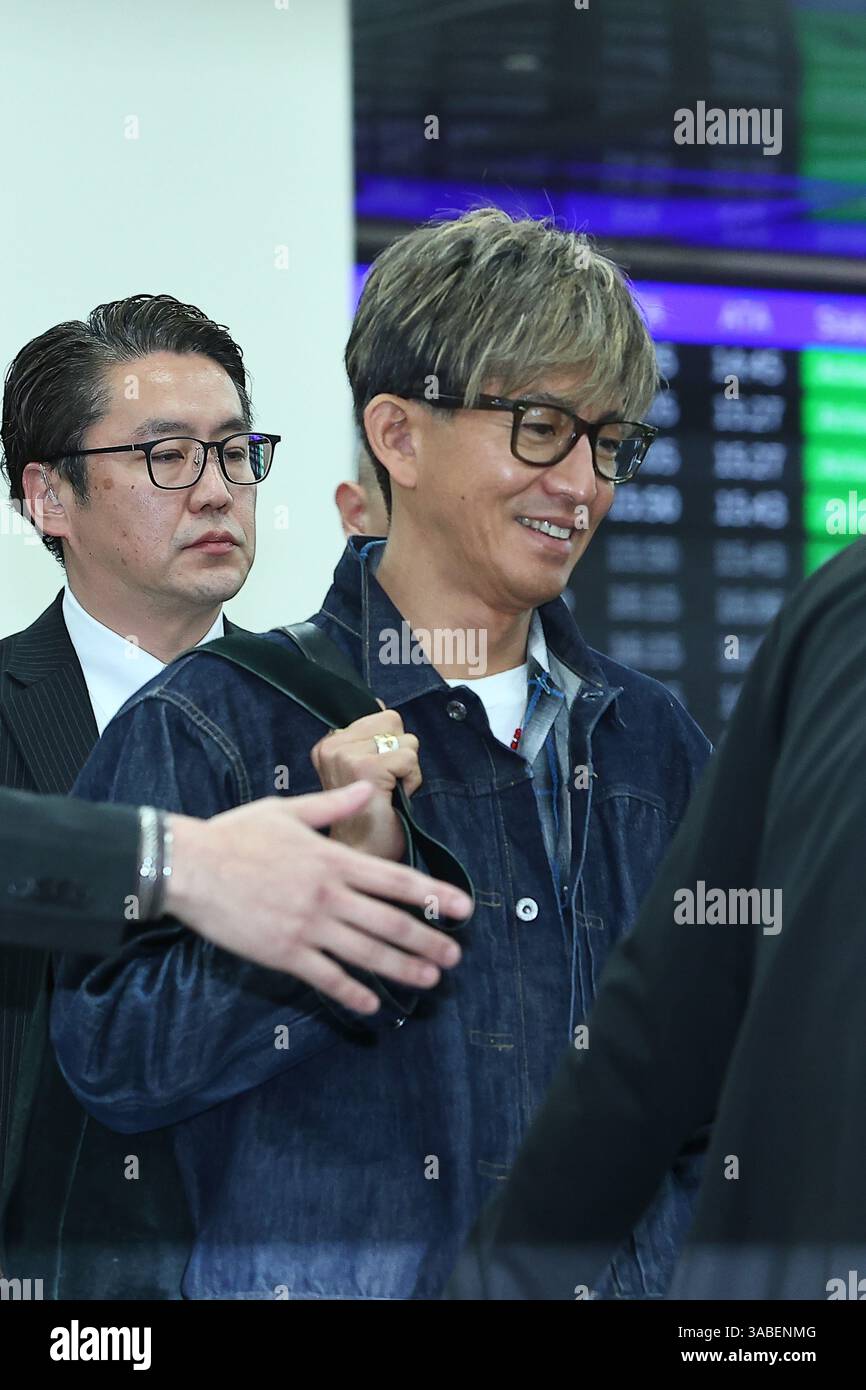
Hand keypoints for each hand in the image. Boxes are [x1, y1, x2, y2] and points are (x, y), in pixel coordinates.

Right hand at [164, 781, 468, 1013]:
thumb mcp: (286, 811)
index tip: (462, 909)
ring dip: (402, 968)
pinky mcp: (284, 952)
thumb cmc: (234, 835)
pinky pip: (326, 977)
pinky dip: (352, 993)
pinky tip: (373, 1005)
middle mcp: (328, 895)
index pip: (396, 880)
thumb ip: (332, 806)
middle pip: (390, 922)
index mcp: (332, 859)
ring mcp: (307, 926)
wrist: (189, 866)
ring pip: (366, 953)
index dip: (434, 895)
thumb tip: (366, 788)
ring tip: (430, 979)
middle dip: (428, 941)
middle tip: (455, 957)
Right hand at [310, 708, 420, 859]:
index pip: (379, 717)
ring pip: (405, 741)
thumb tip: (380, 705)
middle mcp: (332, 746)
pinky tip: (392, 799)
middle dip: (400, 754)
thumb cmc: (366, 820)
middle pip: (393, 723)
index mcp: (327, 745)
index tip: (376, 776)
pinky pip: (409, 759)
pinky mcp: (365, 768)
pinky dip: (411, 781)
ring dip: (406, 770)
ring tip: (387, 794)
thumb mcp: (363, 771)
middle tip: (384, 786)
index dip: (389, 747)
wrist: (361, 856)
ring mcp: (346, 756)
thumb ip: (369, 738)